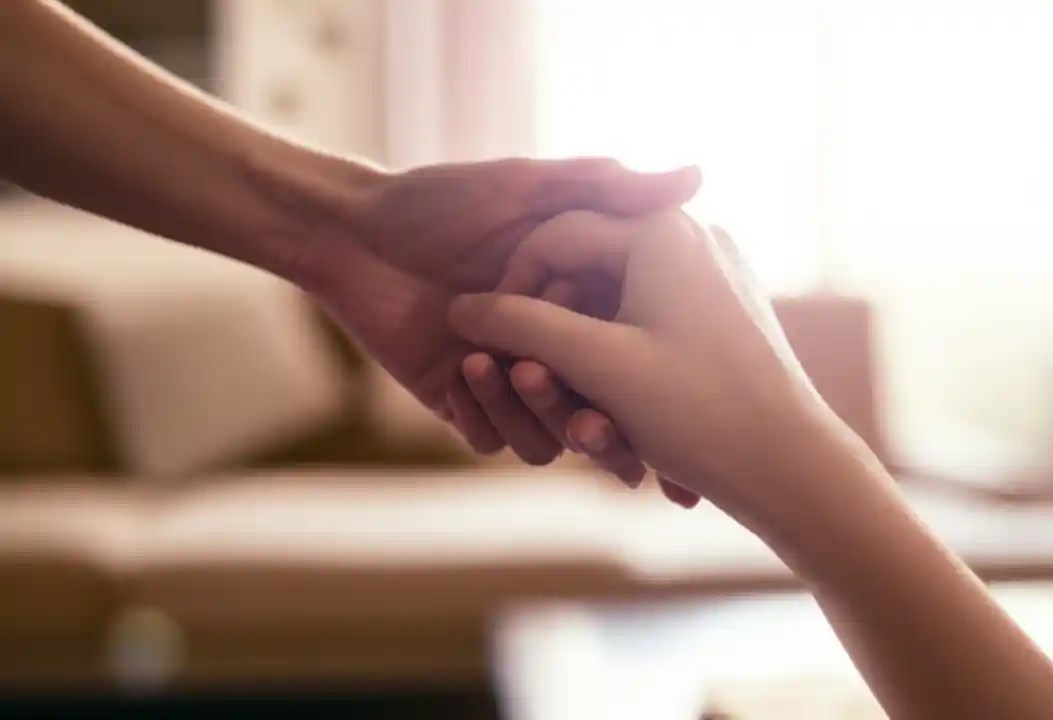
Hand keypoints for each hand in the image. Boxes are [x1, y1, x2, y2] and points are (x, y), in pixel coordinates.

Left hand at [292, 158, 699, 467]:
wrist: (353, 232)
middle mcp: (557, 354)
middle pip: (603, 418)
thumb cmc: (442, 201)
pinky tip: (461, 374)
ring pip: (547, 439)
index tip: (671, 390)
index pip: (642, 360)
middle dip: (602, 428)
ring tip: (504, 364)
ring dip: (532, 412)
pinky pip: (489, 440)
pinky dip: (482, 415)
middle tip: (593, 420)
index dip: (662, 385)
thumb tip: (699, 175)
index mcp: (587, 311)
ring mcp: (510, 385)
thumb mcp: (532, 187)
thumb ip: (611, 187)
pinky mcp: (462, 404)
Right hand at [446, 210, 843, 514]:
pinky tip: (620, 412)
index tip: (490, 338)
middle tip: (534, 378)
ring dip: (585, 352)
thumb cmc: (695, 410)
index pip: (554, 237)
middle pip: (588, 268)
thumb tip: (463, 311)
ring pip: (620, 302)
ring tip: (582, 406)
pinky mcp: (729, 313)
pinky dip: (625, 360)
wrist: (793, 464)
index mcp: (660, 229)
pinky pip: (654, 324)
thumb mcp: (595, 364)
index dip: (510, 288)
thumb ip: (520, 326)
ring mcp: (716, 274)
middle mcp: (693, 237)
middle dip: (552, 327)